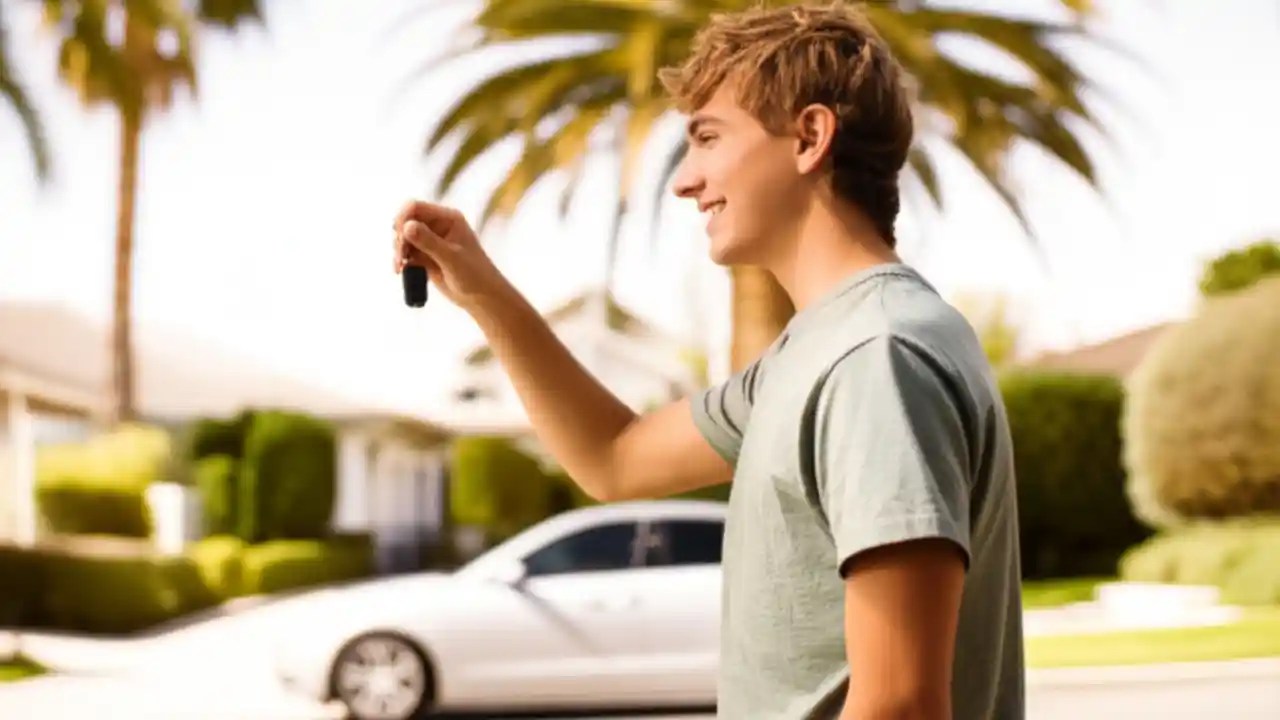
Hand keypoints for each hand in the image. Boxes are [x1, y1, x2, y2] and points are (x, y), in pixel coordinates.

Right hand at [392, 200, 509, 311]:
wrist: (481, 297)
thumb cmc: (474, 274)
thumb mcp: (451, 258)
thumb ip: (429, 242)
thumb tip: (406, 226)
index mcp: (448, 218)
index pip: (415, 207)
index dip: (402, 219)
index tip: (399, 237)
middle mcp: (437, 225)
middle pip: (405, 221)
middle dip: (399, 238)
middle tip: (400, 256)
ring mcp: (430, 241)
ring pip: (403, 238)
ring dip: (398, 250)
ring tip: (399, 267)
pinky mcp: (424, 256)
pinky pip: (405, 253)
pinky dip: (401, 260)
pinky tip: (401, 271)